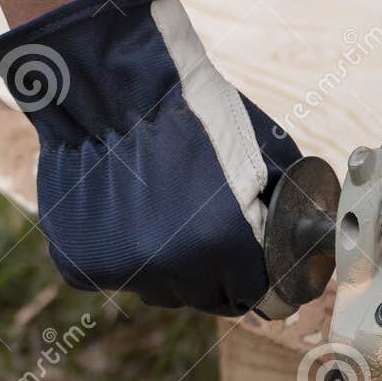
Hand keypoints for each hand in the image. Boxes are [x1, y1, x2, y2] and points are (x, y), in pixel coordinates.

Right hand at [0, 0, 300, 316]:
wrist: (113, 85)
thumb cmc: (194, 113)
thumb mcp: (264, 157)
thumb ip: (280, 212)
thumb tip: (299, 247)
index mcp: (224, 245)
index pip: (256, 291)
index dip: (260, 275)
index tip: (256, 265)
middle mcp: (172, 268)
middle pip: (207, 296)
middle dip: (216, 271)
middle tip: (209, 231)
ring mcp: (122, 268)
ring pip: (160, 287)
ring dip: (169, 264)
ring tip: (166, 210)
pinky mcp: (82, 261)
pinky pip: (116, 271)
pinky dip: (124, 251)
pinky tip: (128, 208)